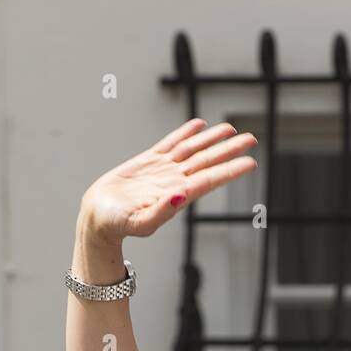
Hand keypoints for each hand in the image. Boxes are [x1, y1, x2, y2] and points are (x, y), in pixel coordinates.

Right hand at [78, 119, 258, 245]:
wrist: (98, 218)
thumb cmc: (117, 226)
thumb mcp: (140, 224)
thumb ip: (162, 212)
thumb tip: (181, 195)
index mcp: (177, 196)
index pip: (210, 180)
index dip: (231, 170)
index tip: (250, 162)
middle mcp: (175, 181)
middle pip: (207, 161)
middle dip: (230, 149)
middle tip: (252, 139)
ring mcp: (163, 170)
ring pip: (193, 149)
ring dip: (212, 139)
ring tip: (230, 128)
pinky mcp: (149, 161)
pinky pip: (171, 143)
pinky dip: (186, 133)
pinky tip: (199, 125)